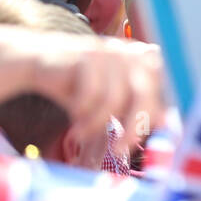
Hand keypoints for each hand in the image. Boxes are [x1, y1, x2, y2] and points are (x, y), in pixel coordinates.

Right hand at [18, 35, 165, 151]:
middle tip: (119, 150)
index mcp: (142, 60)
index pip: (157, 94)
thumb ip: (136, 105)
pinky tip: (74, 117)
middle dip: (132, 127)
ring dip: (97, 123)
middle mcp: (130, 52)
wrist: (36, 63)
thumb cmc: (78, 85)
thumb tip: (164, 120)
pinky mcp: (87, 53)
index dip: (148, 120)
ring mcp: (109, 50)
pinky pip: (92, 93)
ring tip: (82, 133)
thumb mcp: (110, 97)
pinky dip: (83, 111)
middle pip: (143, 95)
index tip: (134, 141)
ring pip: (114, 98)